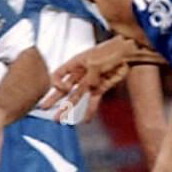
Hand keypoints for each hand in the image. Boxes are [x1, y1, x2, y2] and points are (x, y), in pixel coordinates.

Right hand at [43, 38, 165, 121]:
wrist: (128, 52)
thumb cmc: (110, 51)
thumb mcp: (96, 62)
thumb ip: (88, 77)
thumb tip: (86, 88)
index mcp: (75, 64)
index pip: (58, 75)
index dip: (57, 84)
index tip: (63, 89)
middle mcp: (80, 74)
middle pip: (63, 88)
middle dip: (54, 98)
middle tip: (44, 107)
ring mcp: (90, 82)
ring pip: (75, 97)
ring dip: (67, 108)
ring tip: (59, 120)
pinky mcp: (101, 87)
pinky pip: (93, 101)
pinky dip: (90, 110)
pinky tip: (85, 120)